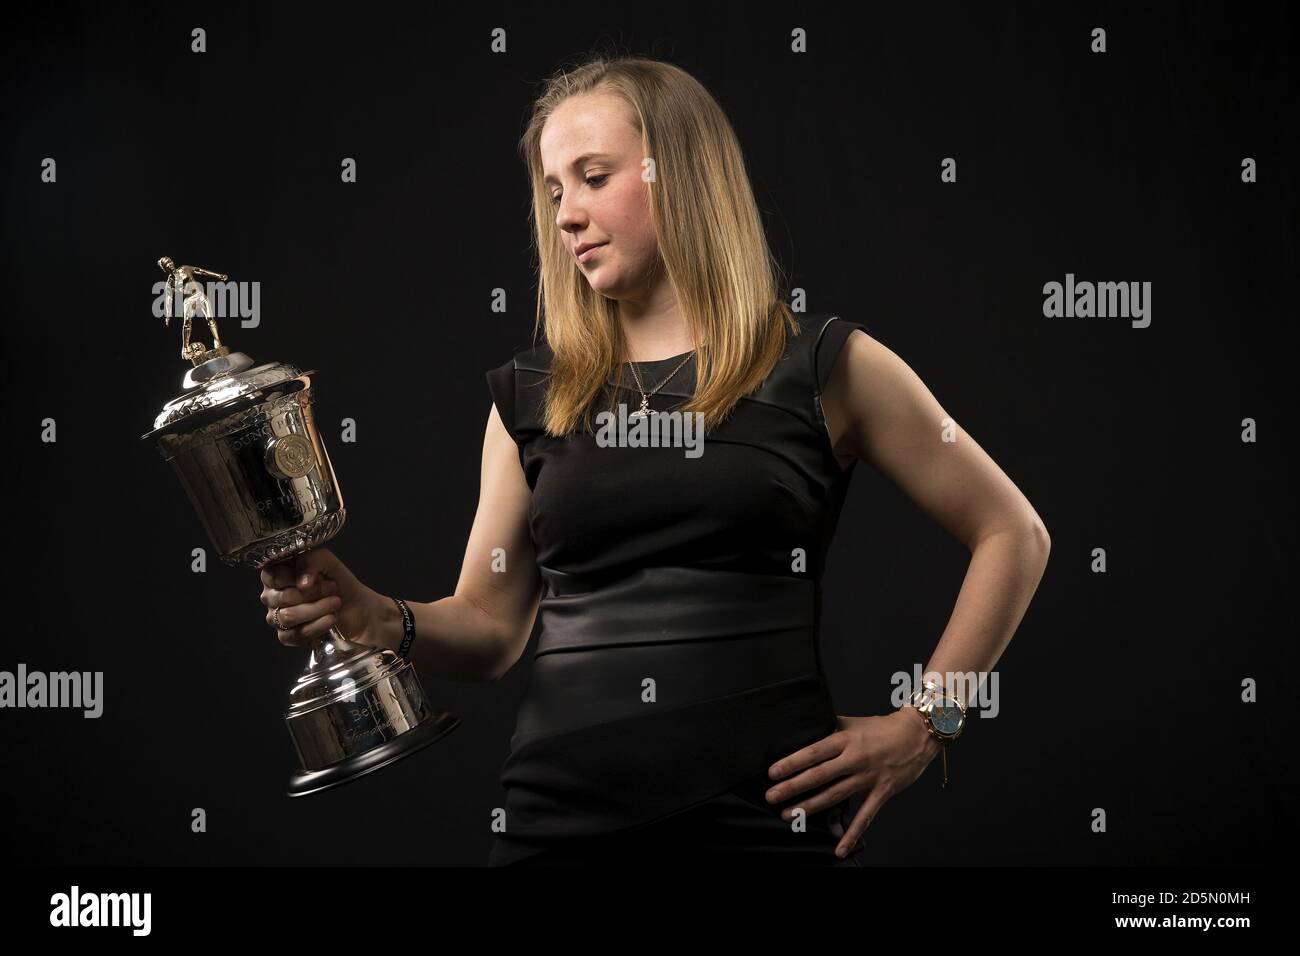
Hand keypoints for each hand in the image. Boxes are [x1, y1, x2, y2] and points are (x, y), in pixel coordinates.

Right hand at [259, 548, 388, 650]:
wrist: (358, 607)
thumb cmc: (339, 582)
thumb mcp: (327, 561)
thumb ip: (311, 561)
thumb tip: (301, 583)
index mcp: (277, 573)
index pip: (272, 576)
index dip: (296, 578)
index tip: (320, 577)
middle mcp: (272, 595)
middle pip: (283, 598)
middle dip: (314, 594)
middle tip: (333, 589)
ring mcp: (277, 617)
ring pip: (288, 617)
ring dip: (318, 609)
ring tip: (336, 603)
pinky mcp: (288, 636)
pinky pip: (294, 635)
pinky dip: (317, 626)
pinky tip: (331, 619)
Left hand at [765, 709, 943, 857]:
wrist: (917, 735)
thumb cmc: (881, 728)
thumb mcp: (852, 723)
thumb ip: (829, 729)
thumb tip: (804, 732)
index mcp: (845, 740)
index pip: (814, 752)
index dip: (792, 763)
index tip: (772, 773)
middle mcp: (855, 759)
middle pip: (819, 775)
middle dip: (793, 787)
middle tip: (772, 796)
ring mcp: (869, 777)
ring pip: (835, 795)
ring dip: (811, 807)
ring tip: (789, 815)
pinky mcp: (882, 792)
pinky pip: (865, 817)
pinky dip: (852, 834)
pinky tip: (839, 849)